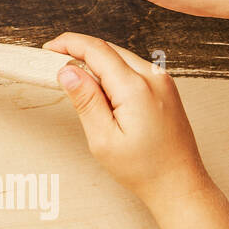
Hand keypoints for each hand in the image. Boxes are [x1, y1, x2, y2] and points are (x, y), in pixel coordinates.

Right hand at [45, 32, 209, 211]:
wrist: (179, 184)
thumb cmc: (144, 169)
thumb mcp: (103, 139)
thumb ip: (85, 101)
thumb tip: (67, 72)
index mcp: (136, 89)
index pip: (96, 50)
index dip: (68, 44)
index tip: (49, 48)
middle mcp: (153, 78)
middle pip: (108, 50)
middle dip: (79, 51)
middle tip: (55, 65)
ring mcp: (162, 81)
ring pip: (120, 57)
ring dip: (95, 62)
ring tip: (76, 83)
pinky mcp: (165, 88)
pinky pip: (132, 68)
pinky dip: (112, 71)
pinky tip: (101, 89)